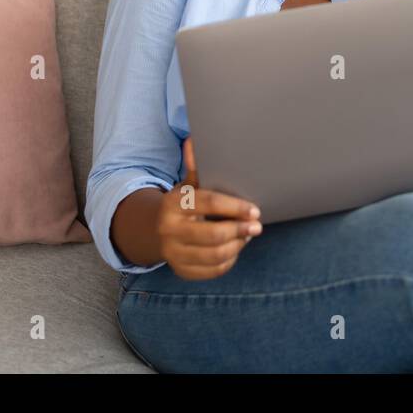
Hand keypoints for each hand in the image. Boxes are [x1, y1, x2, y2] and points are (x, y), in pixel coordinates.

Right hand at [158, 136, 262, 280]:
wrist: (156, 230)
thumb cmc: (183, 203)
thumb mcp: (187, 184)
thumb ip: (195, 166)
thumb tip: (193, 141)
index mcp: (172, 204)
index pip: (210, 204)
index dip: (235, 207)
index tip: (254, 210)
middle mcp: (168, 230)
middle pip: (214, 235)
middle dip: (240, 230)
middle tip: (257, 226)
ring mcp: (173, 253)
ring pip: (215, 256)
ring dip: (237, 246)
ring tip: (247, 235)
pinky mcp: (181, 271)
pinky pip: (213, 271)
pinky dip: (229, 261)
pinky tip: (235, 248)